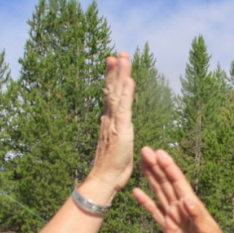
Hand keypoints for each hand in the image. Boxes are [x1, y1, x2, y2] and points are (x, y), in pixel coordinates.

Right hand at [87, 52, 134, 193]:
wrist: (104, 179)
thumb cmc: (112, 167)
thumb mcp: (119, 144)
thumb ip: (120, 131)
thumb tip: (122, 124)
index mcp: (110, 121)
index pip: (111, 94)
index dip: (113, 77)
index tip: (115, 61)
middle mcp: (109, 118)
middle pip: (112, 88)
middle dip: (116, 69)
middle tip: (119, 52)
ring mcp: (114, 122)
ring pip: (117, 93)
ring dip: (121, 75)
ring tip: (123, 57)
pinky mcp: (120, 130)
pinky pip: (124, 108)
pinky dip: (126, 93)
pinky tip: (129, 80)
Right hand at [135, 148, 233, 232]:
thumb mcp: (207, 231)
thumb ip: (197, 216)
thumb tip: (187, 199)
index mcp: (191, 204)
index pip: (177, 181)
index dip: (168, 167)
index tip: (159, 153)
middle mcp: (181, 206)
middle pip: (166, 182)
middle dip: (156, 166)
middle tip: (145, 150)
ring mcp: (174, 215)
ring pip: (159, 192)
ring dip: (150, 177)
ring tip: (142, 162)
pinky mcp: (169, 227)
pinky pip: (155, 211)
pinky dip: (146, 201)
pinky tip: (137, 191)